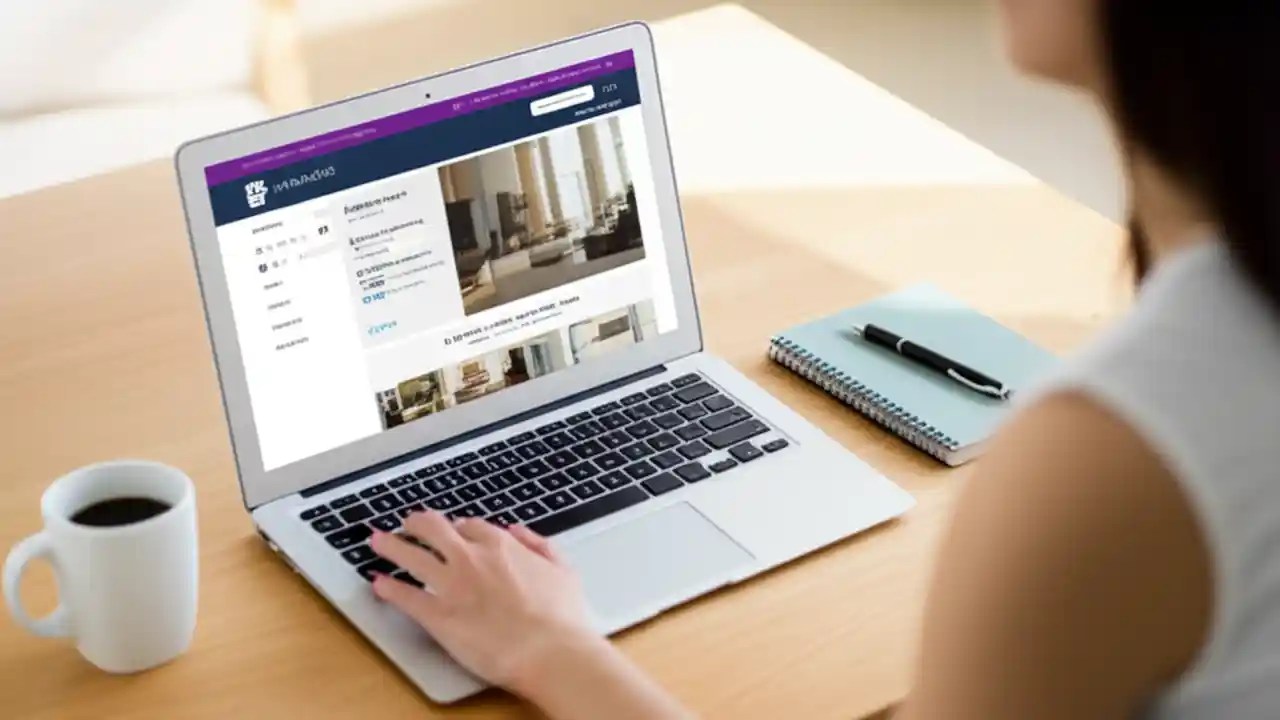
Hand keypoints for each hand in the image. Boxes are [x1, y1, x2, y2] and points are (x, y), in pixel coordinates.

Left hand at [369, 512, 600, 690]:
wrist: (550, 652)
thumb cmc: (562, 618)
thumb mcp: (563, 571)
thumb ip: (541, 546)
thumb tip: (520, 532)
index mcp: (501, 546)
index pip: (470, 525)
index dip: (458, 527)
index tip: (453, 531)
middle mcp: (471, 558)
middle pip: (433, 529)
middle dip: (416, 524)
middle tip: (407, 525)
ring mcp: (450, 585)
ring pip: (409, 556)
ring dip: (391, 547)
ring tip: (378, 543)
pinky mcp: (436, 615)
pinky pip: (404, 596)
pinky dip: (388, 589)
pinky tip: (379, 585)